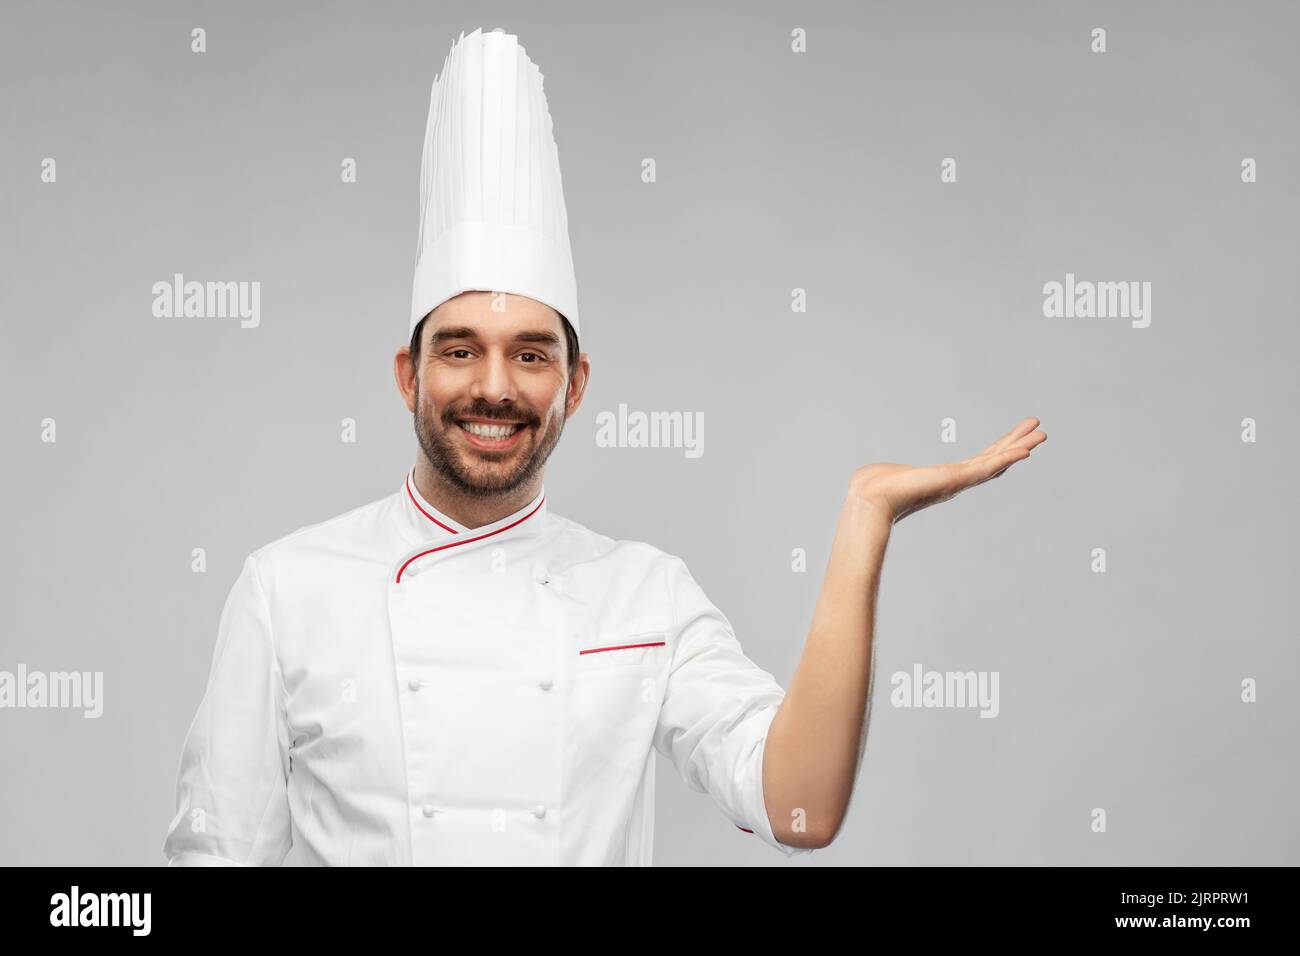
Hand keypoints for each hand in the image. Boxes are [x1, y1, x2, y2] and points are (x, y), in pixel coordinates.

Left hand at [849, 417, 1046, 524]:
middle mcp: (956, 481)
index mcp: (944, 478)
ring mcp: (958, 481)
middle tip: (1040, 431)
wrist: (870, 497)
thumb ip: (891, 474)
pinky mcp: (956, 479)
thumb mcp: (889, 475)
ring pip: (996, 462)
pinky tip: (1024, 450)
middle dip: (1017, 444)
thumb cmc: (873, 488)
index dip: (999, 451)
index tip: (1017, 439)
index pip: (978, 462)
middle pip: (994, 459)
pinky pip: (987, 466)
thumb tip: (872, 476)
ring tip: (1042, 435)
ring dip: (1020, 448)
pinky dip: (1006, 458)